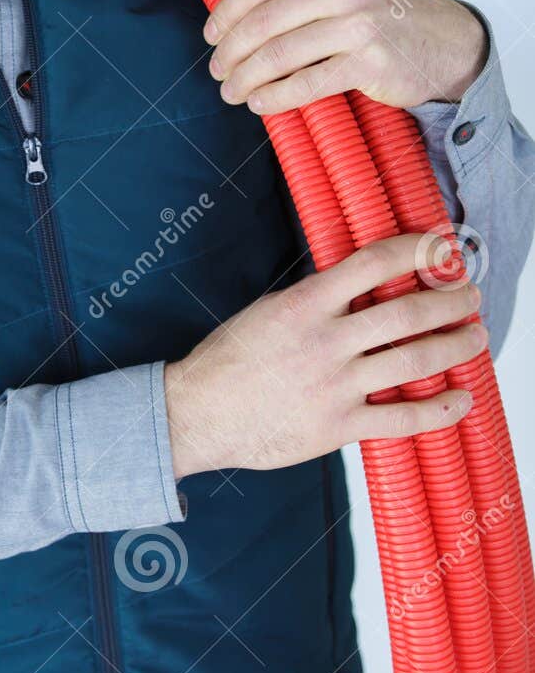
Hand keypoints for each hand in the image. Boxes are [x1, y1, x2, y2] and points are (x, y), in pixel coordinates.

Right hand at [163, 233, 486, 477]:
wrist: (198, 412)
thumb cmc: (227, 361)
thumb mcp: (267, 310)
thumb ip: (315, 300)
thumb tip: (359, 287)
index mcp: (304, 304)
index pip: (373, 263)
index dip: (415, 250)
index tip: (439, 246)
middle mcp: (325, 341)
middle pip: (407, 313)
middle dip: (450, 301)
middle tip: (470, 295)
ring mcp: (334, 385)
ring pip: (414, 361)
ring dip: (456, 345)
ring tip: (476, 336)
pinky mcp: (338, 426)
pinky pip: (404, 418)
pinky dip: (441, 409)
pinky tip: (461, 398)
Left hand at [203, 0, 488, 112]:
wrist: (450, 41)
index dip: (229, 13)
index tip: (211, 34)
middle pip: (265, 23)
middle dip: (232, 50)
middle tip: (217, 67)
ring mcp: (360, 26)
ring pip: (281, 56)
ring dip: (246, 78)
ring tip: (231, 89)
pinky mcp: (369, 64)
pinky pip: (308, 84)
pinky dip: (276, 97)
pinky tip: (259, 103)